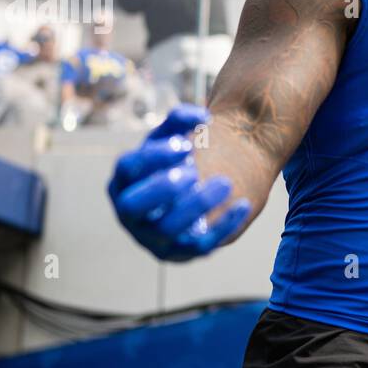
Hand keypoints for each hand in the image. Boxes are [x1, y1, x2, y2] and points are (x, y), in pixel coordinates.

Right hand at [108, 105, 250, 261]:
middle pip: (134, 206)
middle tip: (192, 172)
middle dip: (162, 188)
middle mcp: (130, 214)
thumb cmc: (175, 163)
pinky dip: (223, 226)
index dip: (154, 156)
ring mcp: (152, 237)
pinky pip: (200, 246)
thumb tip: (200, 115)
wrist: (192, 194)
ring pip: (167, 229)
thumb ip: (180, 120)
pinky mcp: (180, 253)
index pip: (128, 169)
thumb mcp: (171, 139)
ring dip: (196, 205)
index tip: (186, 144)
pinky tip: (243, 204)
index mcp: (123, 182)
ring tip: (225, 183)